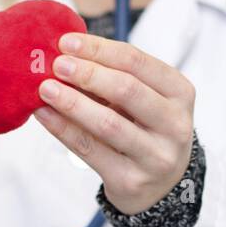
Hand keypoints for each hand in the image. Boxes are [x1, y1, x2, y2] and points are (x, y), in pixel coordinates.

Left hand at [33, 32, 196, 214]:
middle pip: (126, 90)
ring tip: (45, 88)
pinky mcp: (131, 181)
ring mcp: (156, 156)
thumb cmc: (147, 127)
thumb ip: (114, 75)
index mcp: (180, 92)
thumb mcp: (145, 98)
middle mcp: (175, 124)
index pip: (137, 62)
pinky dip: (63, 129)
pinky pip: (90, 150)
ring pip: (108, 123)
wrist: (163, 184)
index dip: (100, 49)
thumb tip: (66, 53)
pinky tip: (45, 114)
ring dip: (72, 102)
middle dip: (87, 73)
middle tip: (57, 64)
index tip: (67, 42)